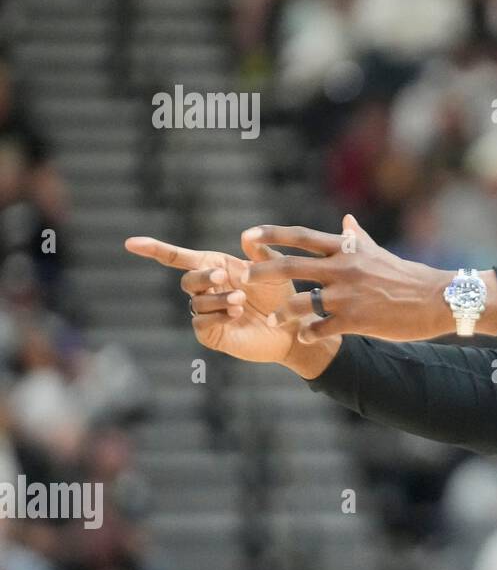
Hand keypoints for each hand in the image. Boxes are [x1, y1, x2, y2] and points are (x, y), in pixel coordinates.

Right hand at [123, 232, 298, 363]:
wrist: (292, 327)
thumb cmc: (281, 296)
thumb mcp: (274, 269)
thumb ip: (260, 253)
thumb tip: (244, 235)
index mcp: (214, 267)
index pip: (179, 258)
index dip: (155, 250)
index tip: (131, 243)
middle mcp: (206, 289)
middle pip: (187, 280)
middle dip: (201, 276)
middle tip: (221, 275)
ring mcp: (206, 313)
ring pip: (197, 302)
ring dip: (218, 298)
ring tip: (241, 300)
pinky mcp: (211, 334)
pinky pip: (201, 322)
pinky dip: (218, 316)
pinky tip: (236, 314)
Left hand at [243, 214, 449, 343]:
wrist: (435, 298)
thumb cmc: (406, 275)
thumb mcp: (379, 252)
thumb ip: (357, 238)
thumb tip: (346, 221)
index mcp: (347, 250)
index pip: (302, 238)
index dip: (273, 235)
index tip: (248, 235)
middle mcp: (343, 268)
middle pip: (292, 266)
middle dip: (263, 271)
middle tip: (242, 276)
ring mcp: (349, 294)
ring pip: (301, 302)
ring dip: (283, 312)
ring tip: (273, 320)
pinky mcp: (357, 319)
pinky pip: (322, 328)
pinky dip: (310, 333)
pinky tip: (304, 337)